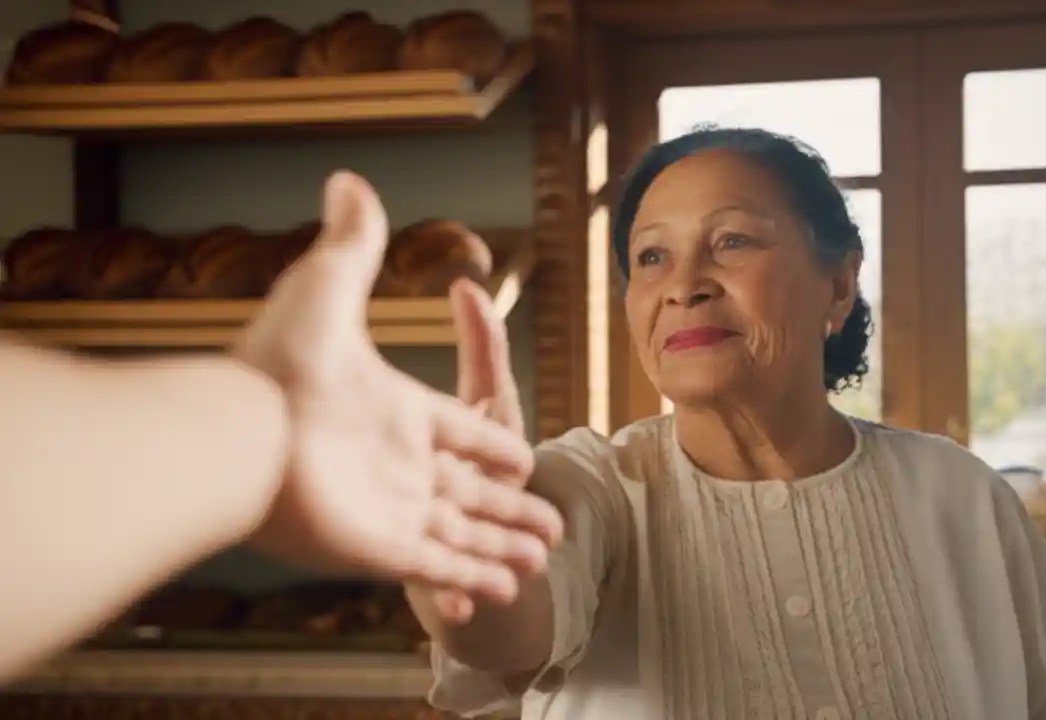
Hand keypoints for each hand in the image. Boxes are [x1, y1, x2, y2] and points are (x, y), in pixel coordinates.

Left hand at [234, 171, 561, 604]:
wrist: (237, 435)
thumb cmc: (278, 361)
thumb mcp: (328, 287)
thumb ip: (353, 241)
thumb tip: (349, 177)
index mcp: (398, 413)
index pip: (460, 433)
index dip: (493, 446)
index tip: (524, 457)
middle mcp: (397, 465)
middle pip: (470, 493)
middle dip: (511, 510)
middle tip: (555, 524)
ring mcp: (388, 510)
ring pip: (462, 535)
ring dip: (503, 549)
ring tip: (543, 562)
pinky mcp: (378, 549)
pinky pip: (437, 568)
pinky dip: (474, 580)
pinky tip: (506, 591)